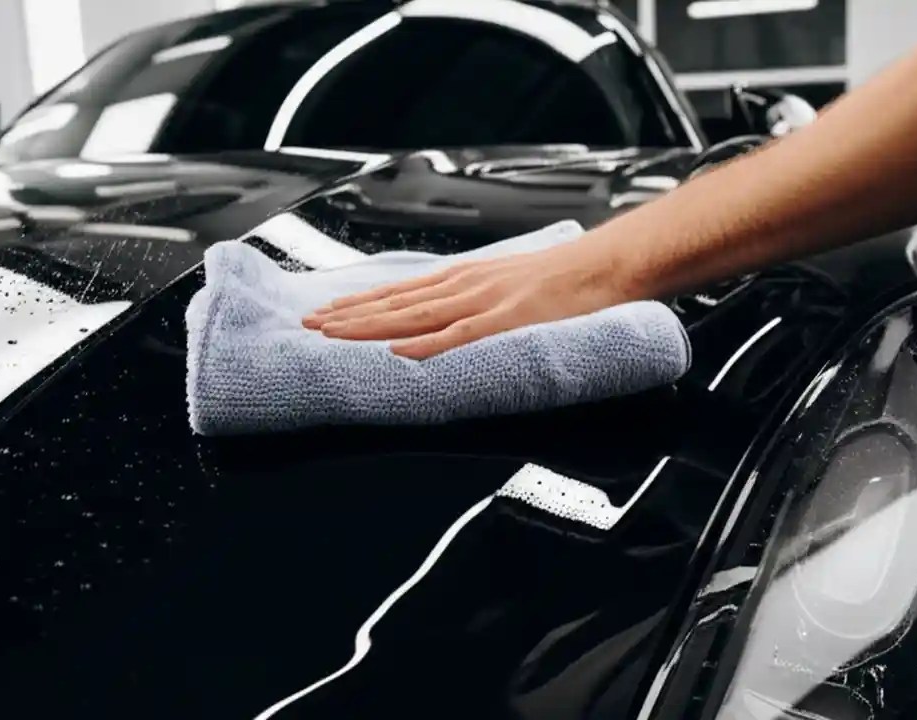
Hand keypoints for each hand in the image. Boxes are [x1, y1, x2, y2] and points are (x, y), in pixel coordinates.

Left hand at [302, 241, 635, 358]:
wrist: (608, 264)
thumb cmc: (567, 277)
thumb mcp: (511, 283)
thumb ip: (479, 299)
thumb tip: (449, 316)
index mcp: (467, 279)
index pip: (402, 292)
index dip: (361, 303)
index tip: (326, 312)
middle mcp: (467, 285)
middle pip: (397, 303)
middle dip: (350, 314)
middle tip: (308, 324)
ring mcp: (487, 301)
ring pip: (416, 316)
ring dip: (371, 326)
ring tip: (333, 334)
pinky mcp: (510, 320)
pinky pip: (462, 335)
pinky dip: (428, 344)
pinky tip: (399, 352)